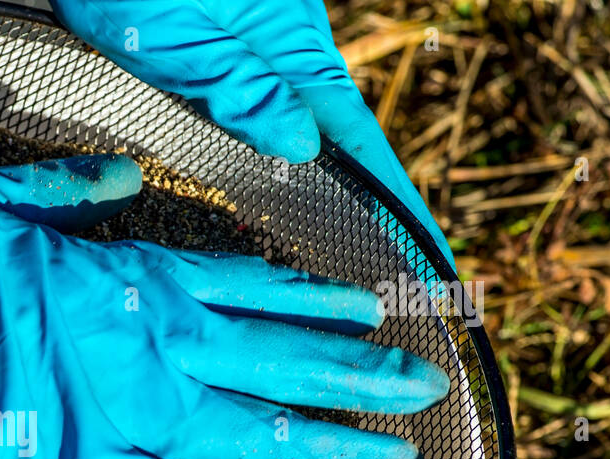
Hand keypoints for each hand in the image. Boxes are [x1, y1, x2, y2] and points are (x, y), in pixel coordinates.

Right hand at [0, 155, 447, 458]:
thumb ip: (70, 193)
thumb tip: (119, 178)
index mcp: (125, 279)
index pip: (244, 294)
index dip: (307, 308)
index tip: (361, 317)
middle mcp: (144, 349)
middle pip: (273, 365)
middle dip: (352, 376)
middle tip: (417, 387)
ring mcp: (121, 420)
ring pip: (252, 435)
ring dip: (330, 446)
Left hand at [49, 0, 455, 269]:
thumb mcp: (181, 38)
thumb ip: (242, 90)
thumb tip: (305, 148)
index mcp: (294, 46)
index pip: (359, 139)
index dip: (393, 202)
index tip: (428, 259)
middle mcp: (294, 42)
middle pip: (346, 133)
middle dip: (373, 199)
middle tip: (401, 270)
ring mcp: (271, 39)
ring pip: (313, 119)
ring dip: (336, 176)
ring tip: (362, 240)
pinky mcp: (242, 36)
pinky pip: (282, 103)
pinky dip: (297, 143)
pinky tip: (295, 170)